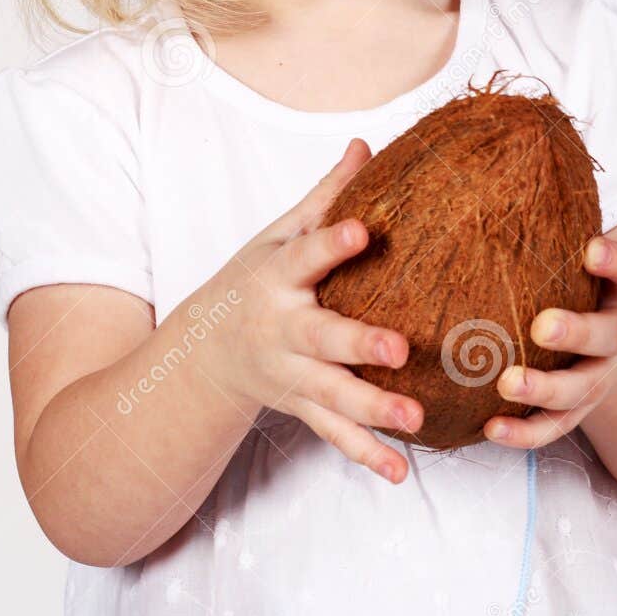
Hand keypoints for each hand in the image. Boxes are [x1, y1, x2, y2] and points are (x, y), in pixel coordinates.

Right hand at [208, 138, 423, 483]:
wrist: (204, 352)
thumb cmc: (254, 280)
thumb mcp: (278, 235)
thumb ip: (325, 197)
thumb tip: (367, 144)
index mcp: (276, 277)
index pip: (306, 256)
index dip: (332, 242)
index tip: (363, 231)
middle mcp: (282, 330)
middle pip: (322, 339)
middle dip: (359, 345)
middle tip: (398, 349)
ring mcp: (290, 375)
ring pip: (332, 396)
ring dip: (372, 411)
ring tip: (413, 419)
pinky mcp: (300, 408)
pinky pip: (334, 434)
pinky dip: (365, 455)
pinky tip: (399, 471)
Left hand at [482, 234, 616, 448]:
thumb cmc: (584, 287)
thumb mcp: (586, 258)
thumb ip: (555, 226)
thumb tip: (501, 161)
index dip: (616, 260)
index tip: (592, 248)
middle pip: (606, 336)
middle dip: (575, 331)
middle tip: (542, 325)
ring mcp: (601, 378)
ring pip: (580, 390)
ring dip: (544, 389)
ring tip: (507, 383)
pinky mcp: (578, 412)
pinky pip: (553, 427)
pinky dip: (524, 432)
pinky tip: (490, 428)